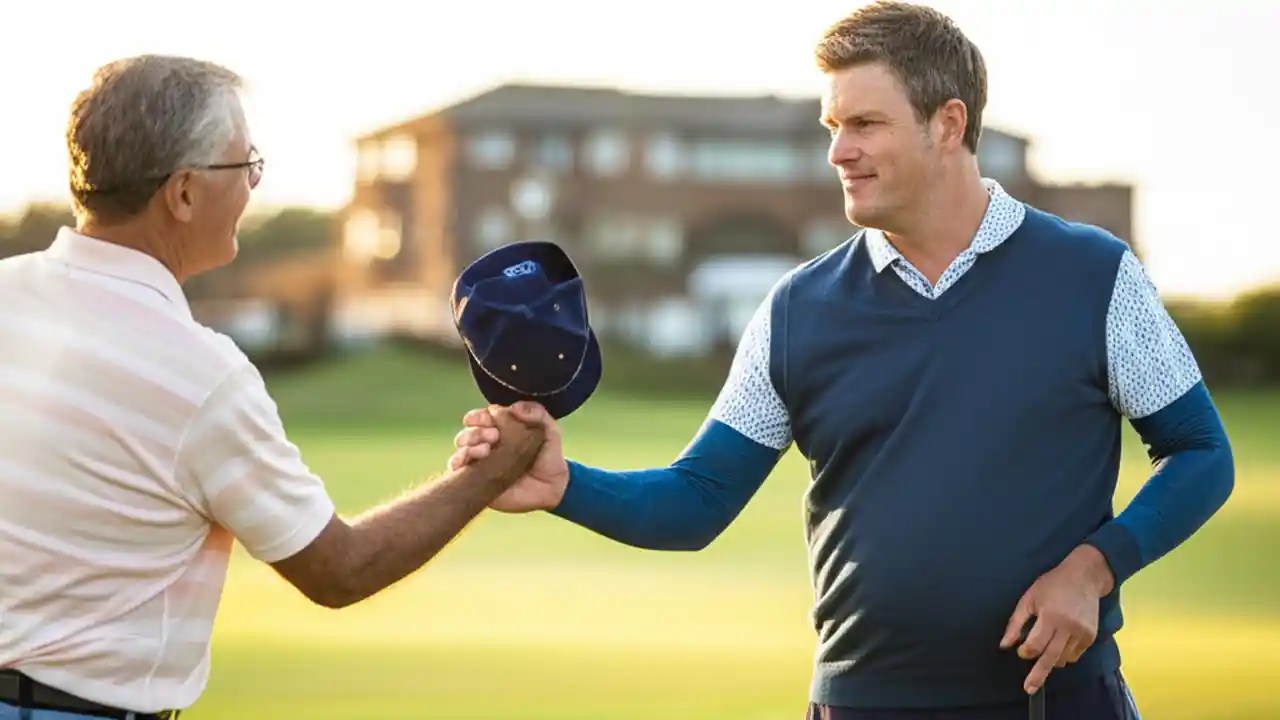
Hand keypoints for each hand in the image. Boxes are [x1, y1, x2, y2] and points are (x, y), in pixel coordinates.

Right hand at [449, 401, 568, 512]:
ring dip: (469, 444)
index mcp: (499, 429)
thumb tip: (514, 408)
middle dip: (477, 431)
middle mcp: (486, 444)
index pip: (481, 418)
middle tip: (495, 436)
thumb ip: (535, 413)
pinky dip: (460, 460)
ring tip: (486, 449)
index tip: (492, 417)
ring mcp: (480, 463)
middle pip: (468, 432)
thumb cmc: (548, 455)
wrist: (552, 486)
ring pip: (462, 448)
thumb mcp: (548, 429)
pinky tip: (476, 458)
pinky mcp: (476, 481)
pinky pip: (457, 468)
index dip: (481, 416)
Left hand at [999, 544, 1114, 694]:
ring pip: (1063, 659)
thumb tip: (1004, 644)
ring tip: (1045, 650)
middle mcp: (1068, 627)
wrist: (1085, 577)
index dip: (1025, 651)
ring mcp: (1082, 633)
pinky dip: (1064, 655)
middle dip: (1038, 675)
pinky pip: (1075, 655)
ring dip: (1051, 660)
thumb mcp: (1028, 598)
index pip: (1035, 645)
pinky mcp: (1091, 637)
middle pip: (1050, 658)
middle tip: (1029, 688)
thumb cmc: (1052, 585)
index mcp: (1051, 616)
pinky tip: (1059, 644)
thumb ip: (1016, 622)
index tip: (1021, 650)